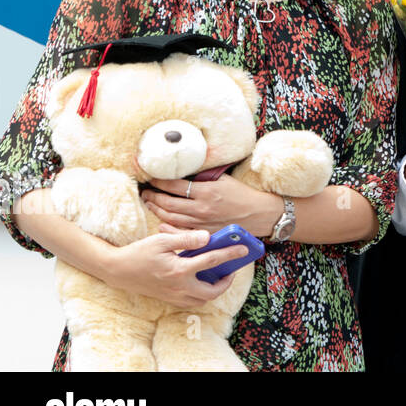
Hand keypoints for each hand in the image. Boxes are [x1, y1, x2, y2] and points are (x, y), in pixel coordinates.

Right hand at [105, 226, 249, 306]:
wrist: (117, 270)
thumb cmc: (139, 252)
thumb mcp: (162, 240)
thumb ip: (186, 239)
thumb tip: (208, 237)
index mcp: (179, 270)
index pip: (212, 261)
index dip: (230, 254)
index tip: (243, 249)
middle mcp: (179, 287)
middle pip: (212, 291)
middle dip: (226, 282)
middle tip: (231, 270)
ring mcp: (173, 295)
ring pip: (202, 300)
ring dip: (213, 290)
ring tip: (218, 276)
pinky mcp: (168, 298)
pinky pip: (191, 301)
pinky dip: (200, 294)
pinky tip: (200, 280)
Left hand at [144, 175, 281, 237]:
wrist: (259, 214)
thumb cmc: (243, 194)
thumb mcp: (225, 179)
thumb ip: (205, 176)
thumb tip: (186, 171)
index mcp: (206, 191)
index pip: (174, 185)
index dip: (160, 181)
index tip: (152, 177)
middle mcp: (201, 208)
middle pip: (168, 203)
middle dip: (153, 196)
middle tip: (145, 191)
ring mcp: (201, 223)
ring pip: (170, 218)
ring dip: (157, 210)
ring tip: (150, 203)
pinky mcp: (204, 233)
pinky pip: (180, 232)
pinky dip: (167, 228)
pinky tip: (160, 223)